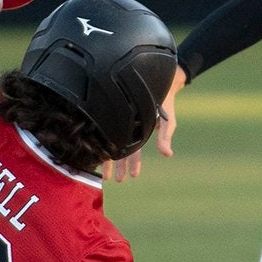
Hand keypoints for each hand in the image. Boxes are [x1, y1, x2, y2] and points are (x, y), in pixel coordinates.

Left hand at [105, 66, 185, 180]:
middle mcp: (128, 129)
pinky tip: (94, 149)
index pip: (135, 151)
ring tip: (105, 175)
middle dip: (119, 166)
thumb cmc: (164, 102)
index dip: (133, 163)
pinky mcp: (114, 111)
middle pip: (121, 150)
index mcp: (140, 132)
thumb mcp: (167, 121)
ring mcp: (121, 121)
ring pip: (111, 141)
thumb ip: (165, 137)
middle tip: (117, 180)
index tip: (132, 176)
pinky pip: (105, 127)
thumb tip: (167, 155)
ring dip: (109, 158)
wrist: (159, 81)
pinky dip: (100, 138)